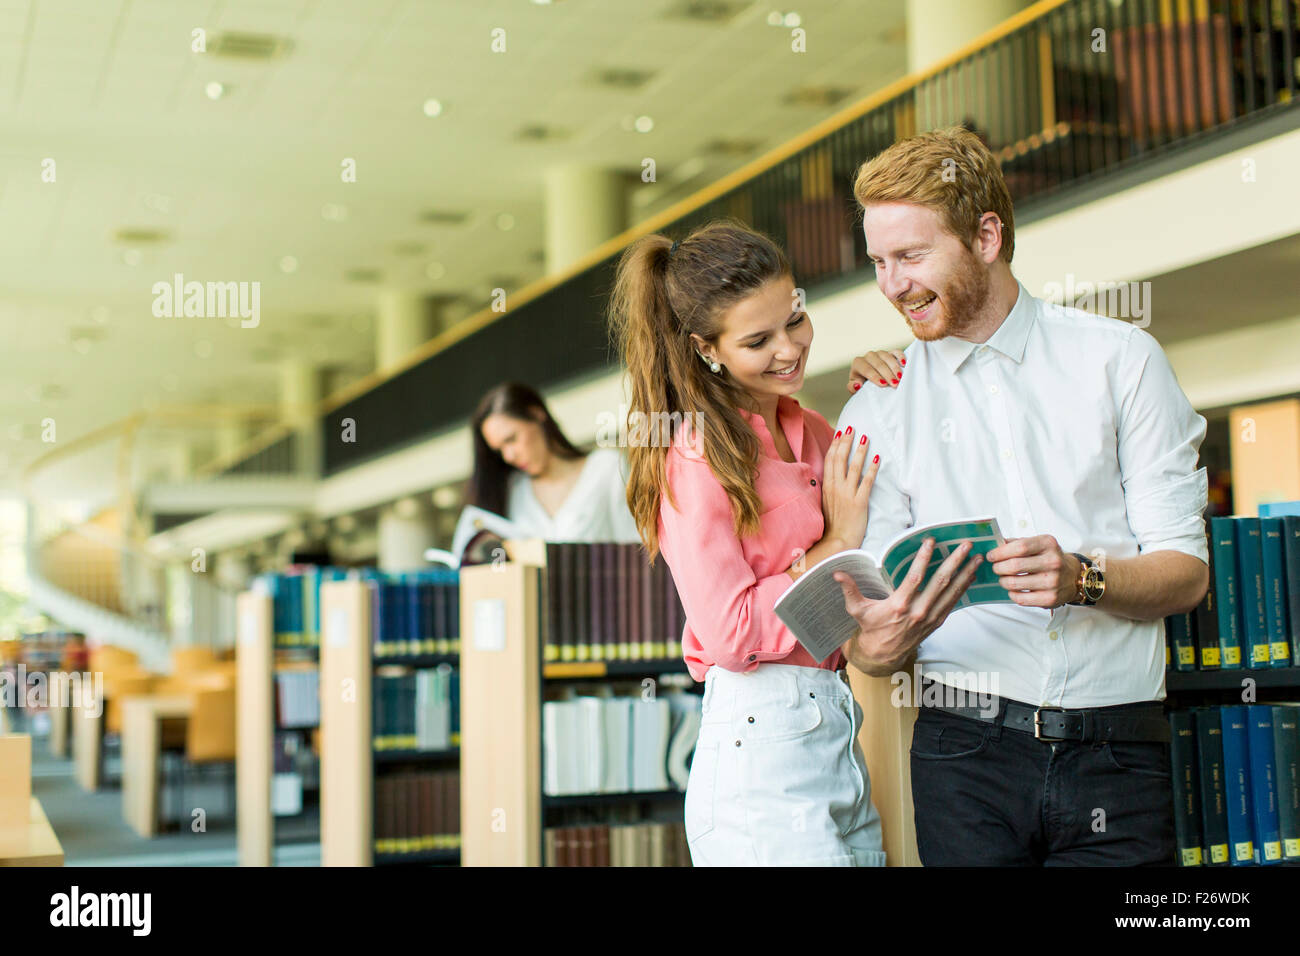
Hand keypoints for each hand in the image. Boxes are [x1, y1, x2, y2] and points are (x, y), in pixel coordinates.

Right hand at [821, 426, 878, 551]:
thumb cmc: (832, 526)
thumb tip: (832, 477)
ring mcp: (847, 494)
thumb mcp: (825, 504)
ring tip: (865, 438)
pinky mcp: (859, 502)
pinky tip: (878, 458)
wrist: (837, 542)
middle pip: (840, 459)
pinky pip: (867, 481)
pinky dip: (872, 469)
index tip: (840, 433)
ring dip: (860, 450)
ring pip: (854, 467)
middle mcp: (835, 487)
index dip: (835, 445)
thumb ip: (828, 489)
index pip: (829, 460)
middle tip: (853, 428)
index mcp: (826, 487)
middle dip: (846, 442)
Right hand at [834, 539, 983, 675]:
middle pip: (940, 582)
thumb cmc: (871, 628)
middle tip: (965, 545)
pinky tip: (972, 576)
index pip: (914, 578)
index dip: (923, 559)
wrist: (883, 654)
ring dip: (966, 573)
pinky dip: (963, 588)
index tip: (931, 542)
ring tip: (977, 558)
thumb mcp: (857, 610)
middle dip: (955, 562)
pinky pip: (953, 602)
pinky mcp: (937, 621)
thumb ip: (849, 590)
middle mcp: (918, 611)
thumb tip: (837, 573)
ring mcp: (930, 617)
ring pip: (952, 592)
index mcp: (899, 606)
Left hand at [847, 349, 904, 392]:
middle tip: (895, 384)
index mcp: (858, 363)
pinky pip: (896, 352)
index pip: (866, 369)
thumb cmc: (862, 385)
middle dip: (887, 374)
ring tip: (900, 378)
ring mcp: (880, 353)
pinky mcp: (890, 353)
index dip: (875, 376)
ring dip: (895, 368)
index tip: (883, 384)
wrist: (868, 380)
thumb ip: (852, 387)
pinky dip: (900, 356)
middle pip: (878, 363)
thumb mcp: (855, 388)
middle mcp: (868, 356)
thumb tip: (857, 385)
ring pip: (887, 357)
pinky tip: (905, 364)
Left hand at [986, 535, 1080, 608]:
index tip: (991, 556)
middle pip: (1014, 565)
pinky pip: (1021, 598)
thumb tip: (994, 545)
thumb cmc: (1049, 558)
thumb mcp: (1038, 544)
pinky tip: (1014, 589)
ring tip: (1004, 579)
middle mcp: (1053, 562)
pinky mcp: (1050, 598)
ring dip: (1003, 581)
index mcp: (1048, 544)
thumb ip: (1016, 543)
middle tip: (996, 568)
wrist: (1073, 577)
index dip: (1000, 552)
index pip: (1019, 547)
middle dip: (998, 567)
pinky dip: (1012, 594)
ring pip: (1014, 583)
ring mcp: (1053, 581)